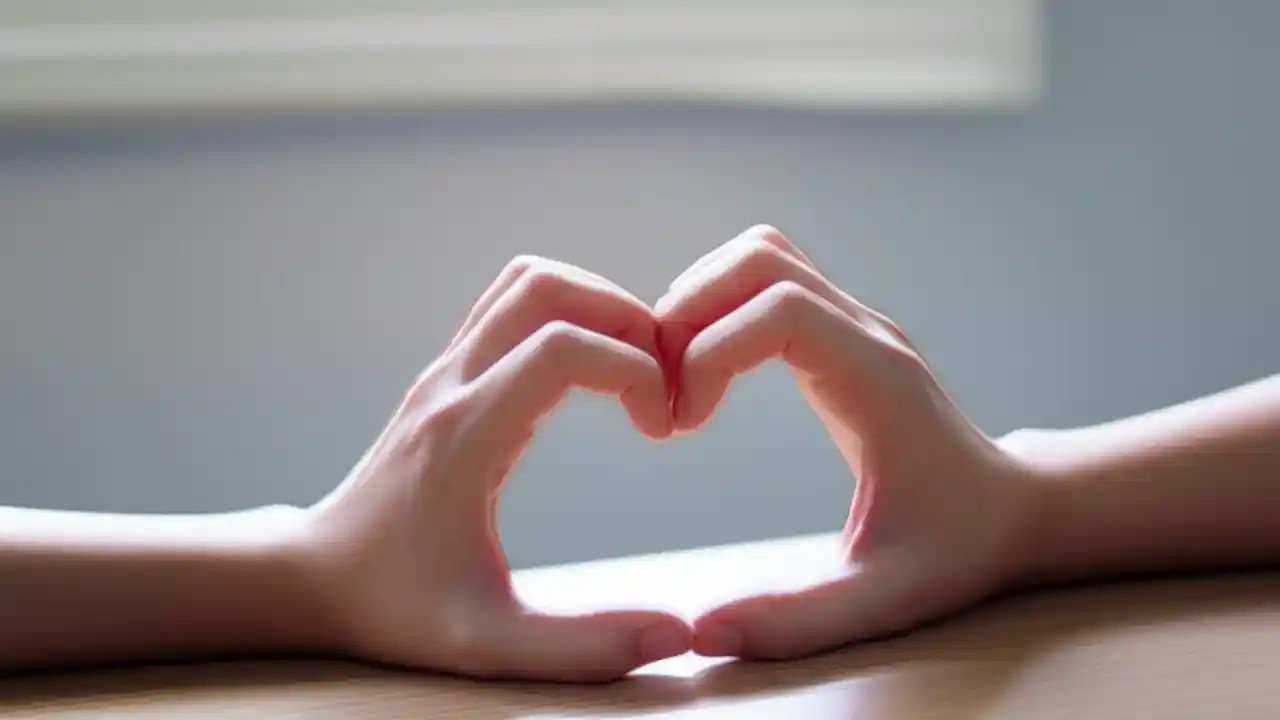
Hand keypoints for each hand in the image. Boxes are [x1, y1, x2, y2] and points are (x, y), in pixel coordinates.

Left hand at [301, 257, 689, 681]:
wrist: (314, 578)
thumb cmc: (394, 609)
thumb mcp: (487, 644)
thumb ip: (584, 648)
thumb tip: (677, 636)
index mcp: (463, 436)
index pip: (560, 349)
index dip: (632, 369)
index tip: (663, 423)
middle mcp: (450, 386)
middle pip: (545, 287)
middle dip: (623, 318)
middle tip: (662, 380)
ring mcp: (443, 372)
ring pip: (525, 282)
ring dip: (594, 304)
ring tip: (634, 367)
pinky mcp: (447, 375)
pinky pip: (510, 305)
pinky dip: (565, 313)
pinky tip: (591, 373)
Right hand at [656, 226, 1040, 659]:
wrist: (1012, 511)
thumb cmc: (956, 550)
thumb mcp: (885, 598)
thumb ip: (799, 621)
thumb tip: (702, 636)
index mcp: (876, 378)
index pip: (780, 311)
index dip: (712, 352)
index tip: (683, 424)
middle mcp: (865, 332)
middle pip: (761, 259)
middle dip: (690, 312)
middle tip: (662, 392)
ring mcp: (853, 323)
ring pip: (761, 256)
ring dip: (699, 300)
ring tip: (675, 380)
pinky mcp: (837, 332)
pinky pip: (766, 282)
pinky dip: (718, 308)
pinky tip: (704, 377)